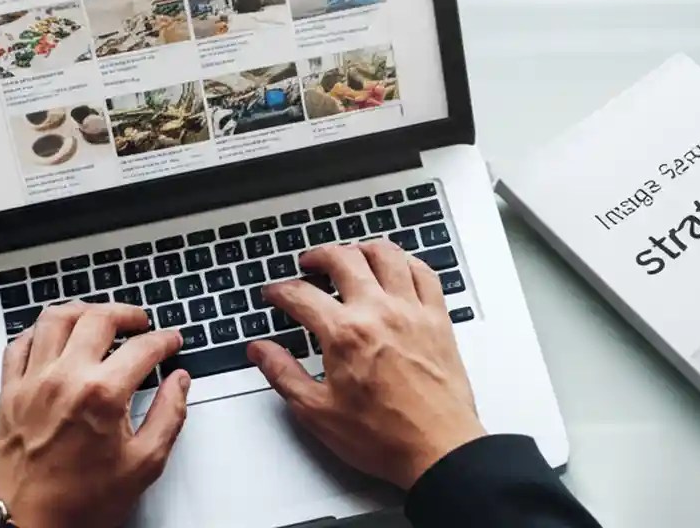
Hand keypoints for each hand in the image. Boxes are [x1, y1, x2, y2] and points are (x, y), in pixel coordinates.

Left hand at [0, 302, 190, 527]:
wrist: (31, 526)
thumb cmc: (81, 503)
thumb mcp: (143, 464)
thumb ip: (169, 416)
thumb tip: (179, 384)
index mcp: (101, 395)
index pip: (142, 348)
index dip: (164, 340)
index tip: (170, 341)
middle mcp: (64, 379)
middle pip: (98, 318)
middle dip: (126, 314)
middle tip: (139, 323)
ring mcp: (32, 382)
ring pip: (55, 319)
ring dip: (82, 311)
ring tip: (98, 318)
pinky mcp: (8, 392)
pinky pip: (18, 344)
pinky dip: (38, 332)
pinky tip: (53, 336)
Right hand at [247, 241, 485, 489]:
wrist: (439, 450)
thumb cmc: (384, 437)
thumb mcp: (317, 412)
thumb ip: (283, 374)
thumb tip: (260, 350)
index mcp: (344, 334)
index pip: (300, 294)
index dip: (280, 290)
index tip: (274, 294)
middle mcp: (378, 312)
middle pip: (343, 259)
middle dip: (318, 255)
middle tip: (308, 264)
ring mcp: (412, 311)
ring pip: (386, 255)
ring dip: (362, 249)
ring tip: (350, 255)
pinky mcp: (438, 319)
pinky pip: (424, 273)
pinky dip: (407, 262)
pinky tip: (397, 267)